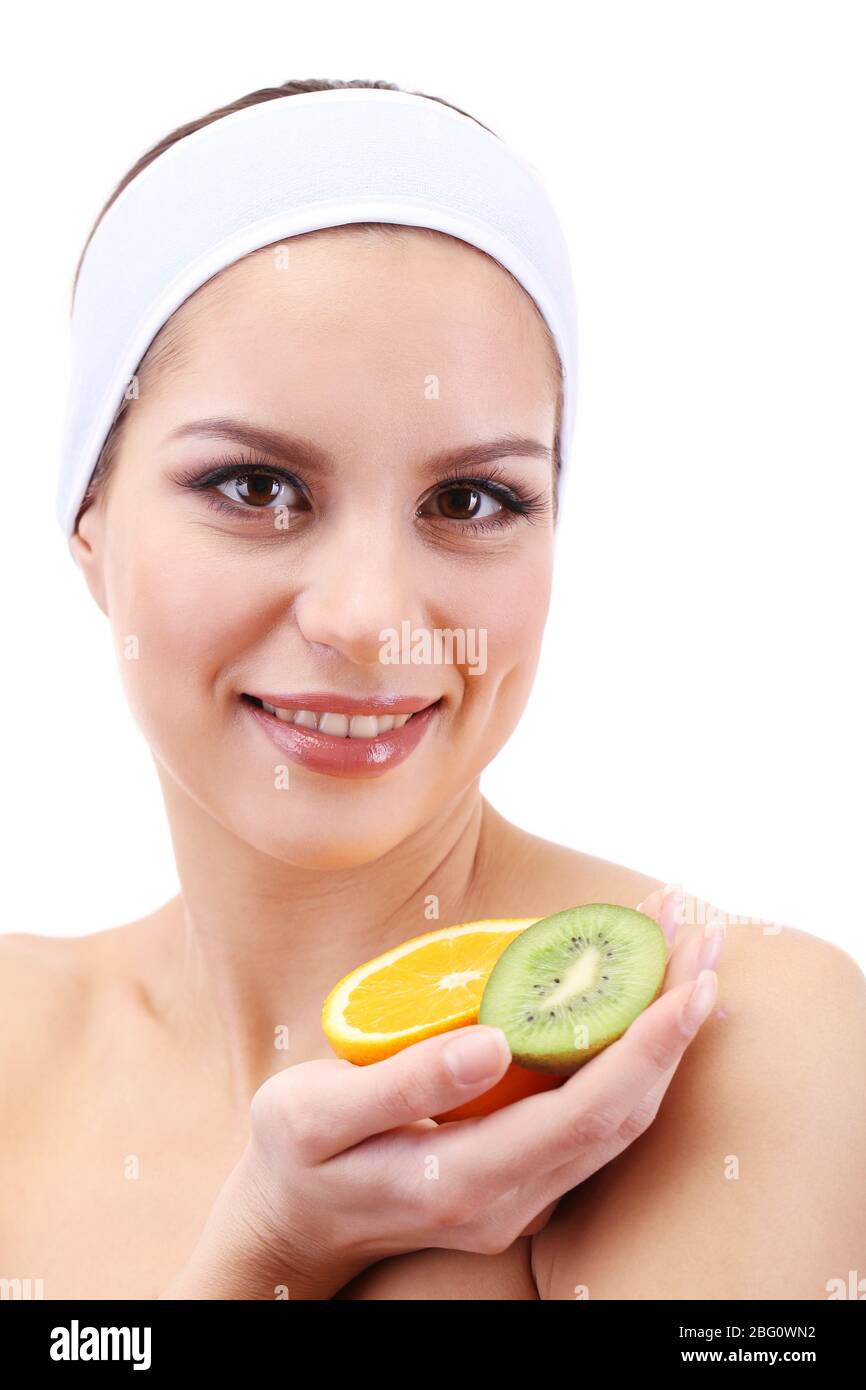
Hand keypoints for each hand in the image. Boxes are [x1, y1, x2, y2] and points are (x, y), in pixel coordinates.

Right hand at [168, 885, 721, 1296]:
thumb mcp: (318, 1115)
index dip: (646, 1045)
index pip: (586, 1113)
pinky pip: (595, 1116)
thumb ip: (404, 1085)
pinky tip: (637, 1000)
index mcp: (466, 1181)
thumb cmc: (296, 1157)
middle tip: (702, 933)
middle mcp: (513, 1199)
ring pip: (620, 1118)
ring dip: (661, 1036)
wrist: (289, 1224)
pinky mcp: (522, 1177)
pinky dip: (628, 1055)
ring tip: (685, 951)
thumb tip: (490, 1041)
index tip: (689, 978)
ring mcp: (523, 1195)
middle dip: (673, 1024)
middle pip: (623, 1112)